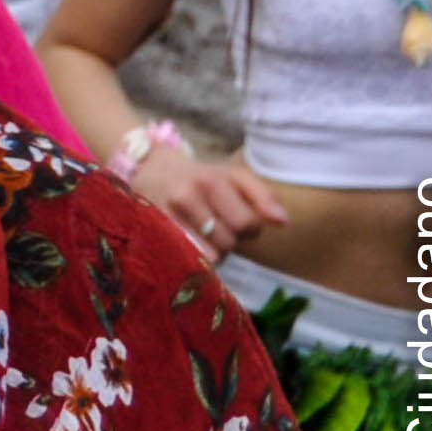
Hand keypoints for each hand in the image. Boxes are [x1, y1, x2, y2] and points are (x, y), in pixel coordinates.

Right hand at [131, 135, 283, 257]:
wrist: (148, 170)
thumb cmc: (200, 177)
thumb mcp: (233, 176)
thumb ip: (263, 195)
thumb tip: (282, 222)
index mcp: (212, 181)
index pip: (249, 224)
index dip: (249, 227)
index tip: (236, 218)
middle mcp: (187, 196)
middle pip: (228, 242)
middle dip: (229, 240)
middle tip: (218, 227)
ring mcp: (166, 216)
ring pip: (209, 255)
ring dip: (212, 252)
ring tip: (203, 236)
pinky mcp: (152, 233)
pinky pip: (187, 260)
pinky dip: (194, 258)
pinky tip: (190, 244)